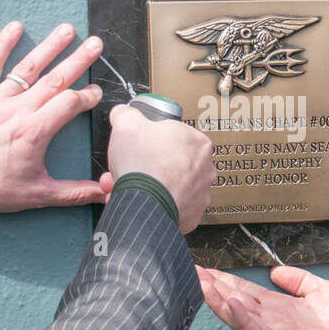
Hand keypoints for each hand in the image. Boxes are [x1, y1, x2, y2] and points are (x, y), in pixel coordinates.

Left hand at [0, 21, 112, 221]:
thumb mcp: (40, 195)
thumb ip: (76, 192)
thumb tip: (107, 193)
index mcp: (34, 132)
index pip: (69, 104)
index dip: (87, 96)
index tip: (97, 93)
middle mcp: (17, 111)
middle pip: (54, 79)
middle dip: (78, 60)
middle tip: (96, 44)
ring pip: (28, 68)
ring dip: (49, 46)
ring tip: (67, 29)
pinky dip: (1, 45)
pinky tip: (15, 27)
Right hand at [107, 103, 213, 232]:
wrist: (144, 202)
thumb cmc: (143, 164)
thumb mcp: (126, 124)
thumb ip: (127, 114)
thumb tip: (124, 113)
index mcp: (197, 142)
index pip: (173, 137)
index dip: (150, 142)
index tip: (139, 148)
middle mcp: (205, 169)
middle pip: (171, 164)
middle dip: (148, 167)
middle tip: (130, 169)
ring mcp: (200, 194)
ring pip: (171, 187)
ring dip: (150, 187)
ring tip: (129, 188)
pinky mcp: (191, 216)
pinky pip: (171, 208)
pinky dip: (156, 205)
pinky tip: (140, 202)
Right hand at [197, 266, 328, 329]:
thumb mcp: (320, 288)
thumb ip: (297, 280)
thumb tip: (275, 270)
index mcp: (281, 306)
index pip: (246, 292)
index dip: (225, 281)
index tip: (204, 269)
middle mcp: (275, 319)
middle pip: (237, 302)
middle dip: (214, 289)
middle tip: (191, 273)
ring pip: (242, 317)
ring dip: (220, 303)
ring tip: (202, 285)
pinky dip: (244, 320)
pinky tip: (230, 305)